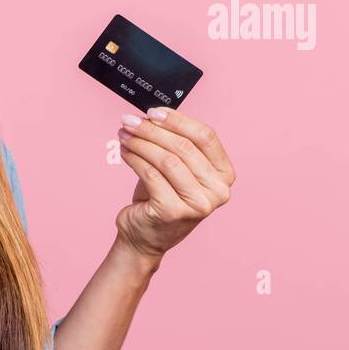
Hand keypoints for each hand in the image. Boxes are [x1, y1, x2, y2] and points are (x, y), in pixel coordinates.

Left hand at [114, 106, 234, 262]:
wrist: (145, 237)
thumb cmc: (161, 199)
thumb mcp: (176, 170)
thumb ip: (174, 144)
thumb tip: (152, 115)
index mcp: (224, 175)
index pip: (206, 137)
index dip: (178, 120)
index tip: (154, 112)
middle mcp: (217, 191)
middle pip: (183, 147)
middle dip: (152, 129)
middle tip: (130, 121)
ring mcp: (198, 204)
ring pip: (166, 159)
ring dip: (140, 142)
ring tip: (124, 134)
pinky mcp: (173, 211)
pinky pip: (150, 174)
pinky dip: (134, 158)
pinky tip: (124, 151)